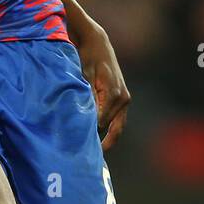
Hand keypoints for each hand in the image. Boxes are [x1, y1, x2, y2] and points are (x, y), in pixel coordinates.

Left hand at [76, 24, 130, 152]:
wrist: (97, 42)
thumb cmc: (86, 57)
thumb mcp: (81, 77)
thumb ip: (84, 99)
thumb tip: (82, 121)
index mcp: (113, 95)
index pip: (101, 124)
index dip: (90, 136)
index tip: (79, 148)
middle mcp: (122, 99)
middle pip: (112, 129)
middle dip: (101, 144)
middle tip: (88, 161)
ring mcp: (125, 99)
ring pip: (116, 127)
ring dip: (106, 138)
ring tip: (93, 155)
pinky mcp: (123, 98)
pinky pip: (117, 120)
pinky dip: (109, 129)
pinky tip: (98, 141)